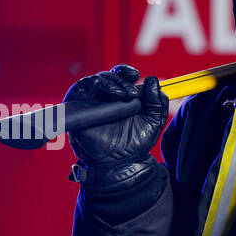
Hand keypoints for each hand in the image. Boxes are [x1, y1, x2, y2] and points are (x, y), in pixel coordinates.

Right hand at [63, 63, 166, 186]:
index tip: (137, 75)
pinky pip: (83, 86)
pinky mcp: (78, 105)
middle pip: (110, 75)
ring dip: (112, 82)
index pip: (122, 77)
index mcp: (123, 98)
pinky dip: (97, 84)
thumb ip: (157, 103)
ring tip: (125, 95)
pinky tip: (112, 93)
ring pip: (98, 79)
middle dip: (122, 78)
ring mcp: (91, 101)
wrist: (120, 162)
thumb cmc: (135, 144)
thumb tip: (153, 81)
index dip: (127, 72)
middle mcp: (106, 98)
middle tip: (133, 92)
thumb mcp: (153, 122)